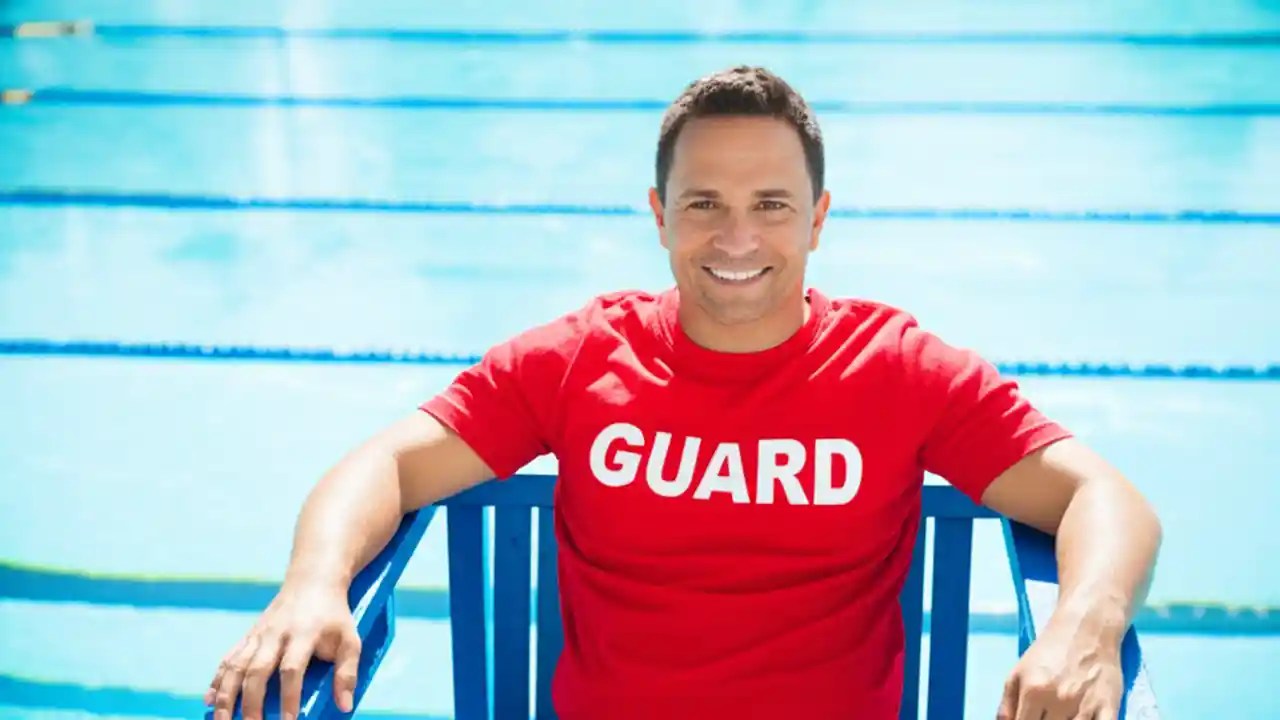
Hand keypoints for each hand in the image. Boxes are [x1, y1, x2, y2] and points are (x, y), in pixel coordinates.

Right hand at [205, 582, 361, 719]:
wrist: (312, 582)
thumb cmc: (334, 617)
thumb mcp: (350, 640)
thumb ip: (347, 672)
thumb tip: (344, 707)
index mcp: (304, 634)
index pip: (292, 669)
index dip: (289, 697)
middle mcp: (276, 634)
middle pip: (258, 670)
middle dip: (251, 702)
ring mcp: (259, 634)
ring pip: (236, 666)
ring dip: (226, 696)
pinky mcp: (248, 635)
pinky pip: (228, 659)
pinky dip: (217, 680)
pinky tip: (209, 700)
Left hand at [997, 621, 1123, 719]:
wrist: (1086, 628)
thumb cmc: (1048, 652)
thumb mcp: (1018, 673)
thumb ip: (1007, 706)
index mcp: (1033, 692)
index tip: (1028, 719)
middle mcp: (1059, 700)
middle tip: (1044, 715)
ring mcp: (1086, 706)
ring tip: (1059, 715)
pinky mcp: (1110, 707)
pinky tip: (1082, 719)